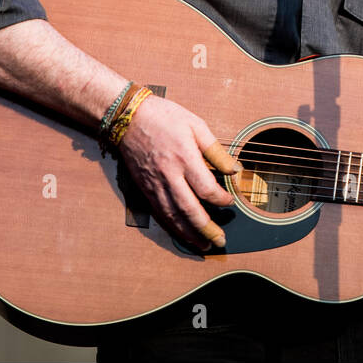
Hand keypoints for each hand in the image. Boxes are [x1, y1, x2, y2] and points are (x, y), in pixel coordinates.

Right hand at [116, 95, 240, 251]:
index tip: (230, 202)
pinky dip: (172, 227)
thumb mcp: (196, 125)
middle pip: (189, 210)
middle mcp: (169, 176)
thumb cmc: (164, 117)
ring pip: (173, 216)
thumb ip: (215, 150)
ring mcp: (155, 184)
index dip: (221, 200)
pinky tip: (182, 233)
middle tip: (220, 240)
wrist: (128, 117)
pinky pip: (159, 213)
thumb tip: (234, 170)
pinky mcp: (145, 188)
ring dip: (189, 234)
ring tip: (204, 245)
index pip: (206, 189)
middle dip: (207, 228)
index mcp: (184, 158)